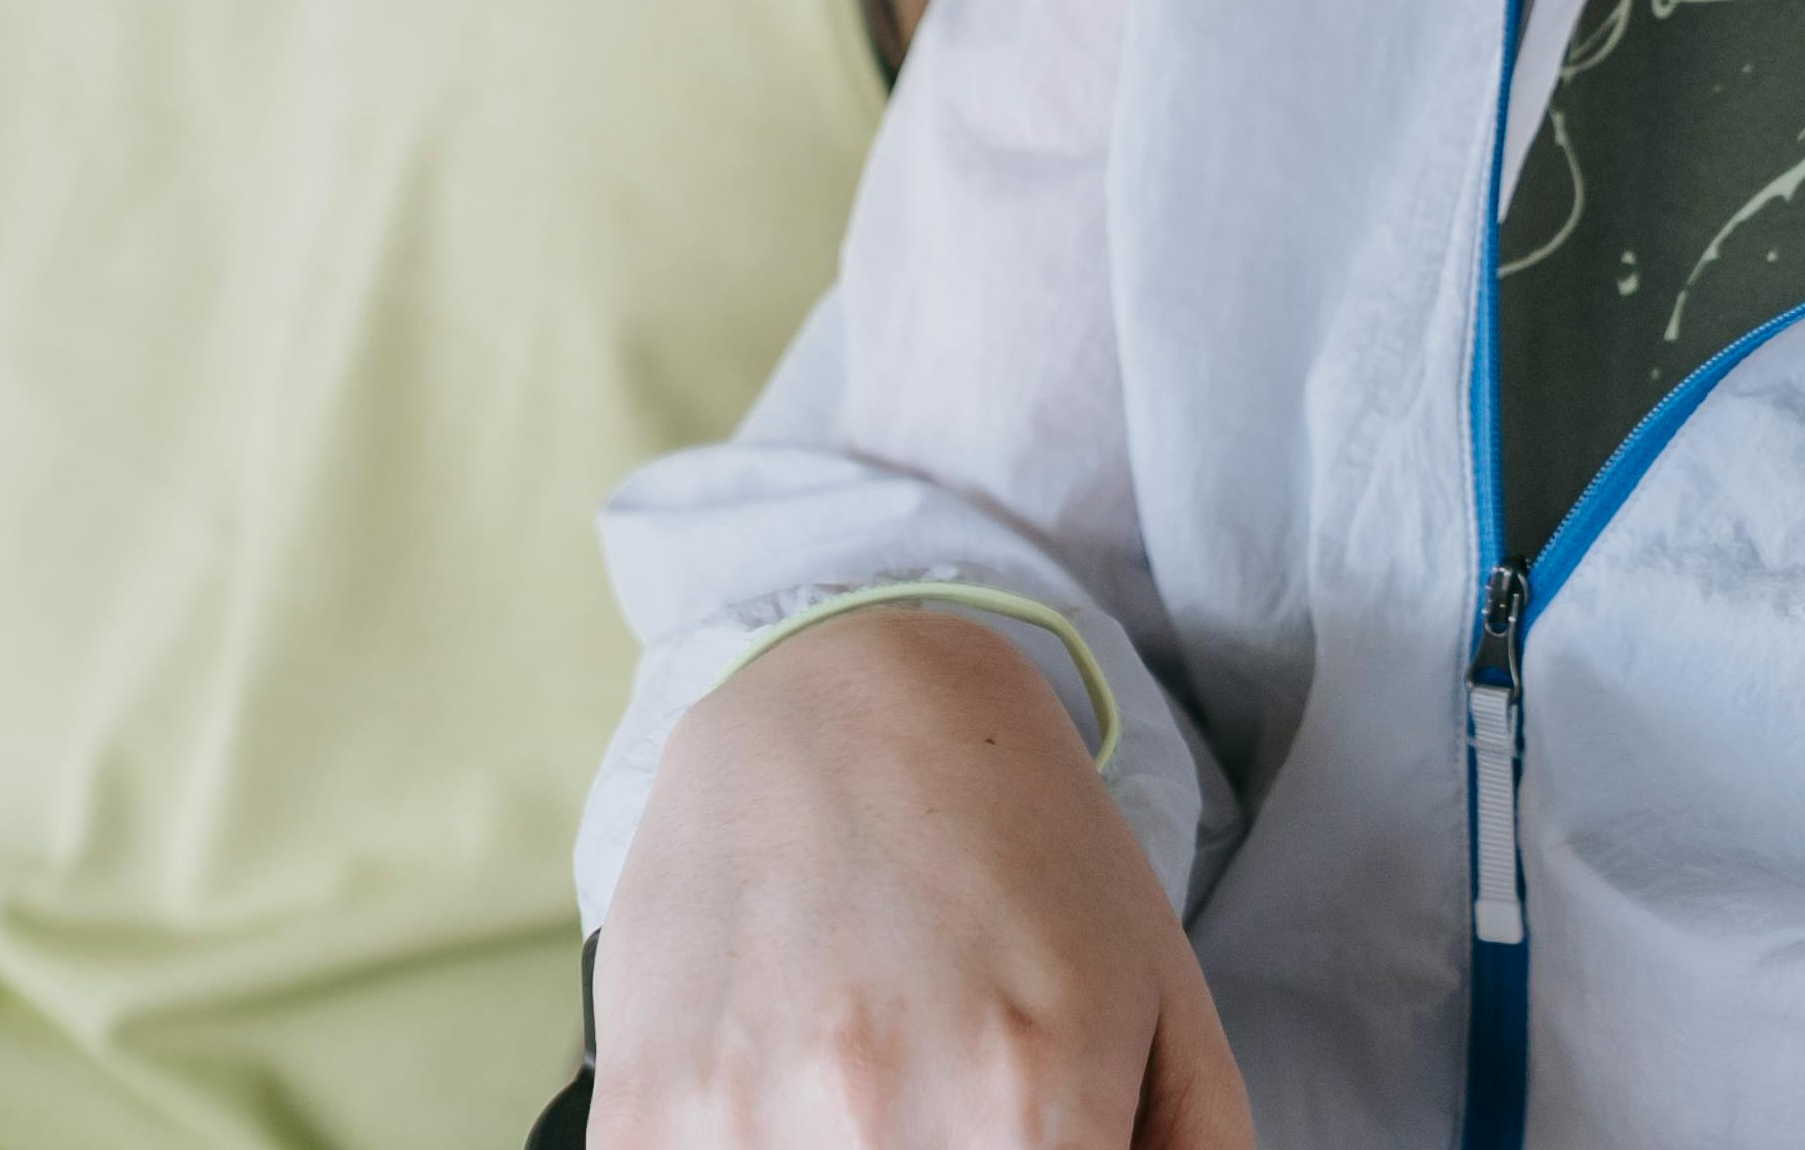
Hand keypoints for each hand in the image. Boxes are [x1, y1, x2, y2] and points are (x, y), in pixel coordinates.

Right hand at [592, 602, 1246, 1149]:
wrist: (843, 699)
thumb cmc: (1026, 857)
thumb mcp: (1163, 1007)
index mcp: (1032, 1106)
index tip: (1042, 1139)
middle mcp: (880, 1124)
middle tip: (962, 1109)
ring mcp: (741, 1120)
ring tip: (876, 1095)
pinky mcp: (642, 1109)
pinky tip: (788, 1095)